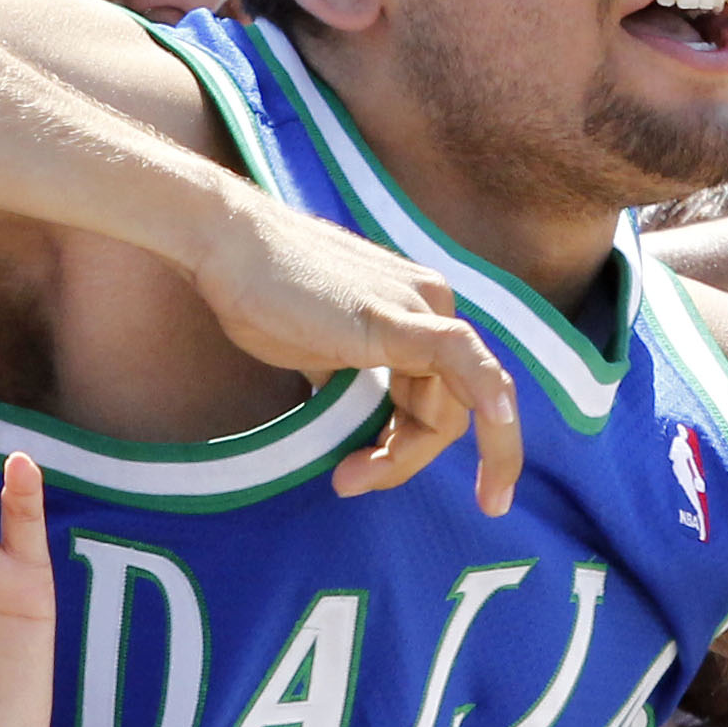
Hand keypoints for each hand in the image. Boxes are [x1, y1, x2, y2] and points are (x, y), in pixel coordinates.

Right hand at [180, 184, 522, 511]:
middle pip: (447, 410)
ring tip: (347, 477)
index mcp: (419, 310)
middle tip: (347, 483)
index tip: (369, 477)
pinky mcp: (396, 316)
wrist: (227, 243)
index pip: (442, 397)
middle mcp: (431, 303)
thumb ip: (351, 387)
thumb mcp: (320, 353)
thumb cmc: (263, 294)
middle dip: (404, 459)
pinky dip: (486, 393)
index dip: (411, 447)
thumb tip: (357, 435)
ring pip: (447, 405)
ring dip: (403, 456)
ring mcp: (419, 306)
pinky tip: (500, 427)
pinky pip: (460, 356)